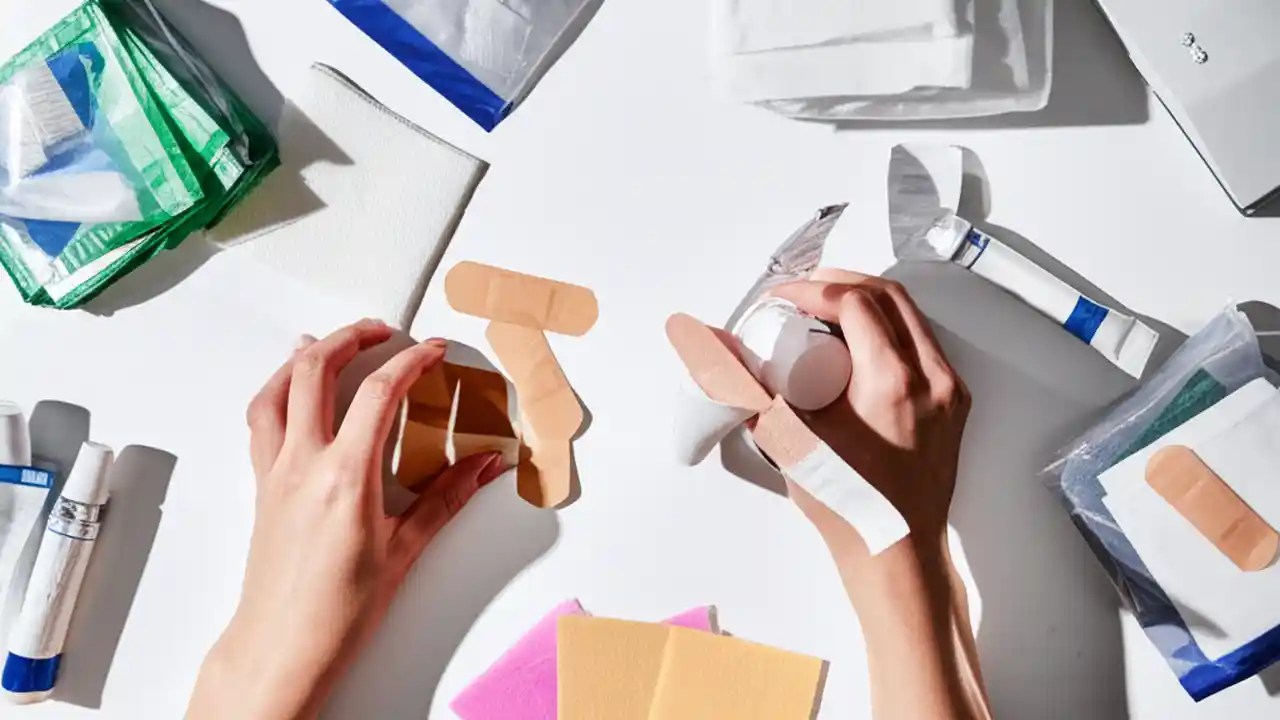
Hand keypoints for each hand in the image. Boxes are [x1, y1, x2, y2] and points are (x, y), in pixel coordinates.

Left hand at [187, 319, 507, 719]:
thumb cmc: (338, 613)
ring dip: (306, 355)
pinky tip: (292, 389)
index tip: (433, 349)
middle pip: (316, 370)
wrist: (282, 648)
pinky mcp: (262, 486)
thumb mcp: (404, 551)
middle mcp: (302, 465)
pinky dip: (278, 390)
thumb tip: (483, 466)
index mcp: (345, 477)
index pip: (379, 392)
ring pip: (277, 388)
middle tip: (385, 331)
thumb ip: (447, 499)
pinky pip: (262, 419)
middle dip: (353, 337)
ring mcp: (275, 472)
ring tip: (330, 341)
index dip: (411, 360)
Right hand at [773, 269, 969, 554]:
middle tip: (802, 293)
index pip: (855, 303)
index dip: (811, 290)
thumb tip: (709, 348)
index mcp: (893, 382)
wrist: (897, 554)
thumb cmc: (848, 508)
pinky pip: (923, 345)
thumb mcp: (788, 441)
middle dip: (840, 284)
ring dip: (867, 303)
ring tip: (825, 312)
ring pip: (911, 318)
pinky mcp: (954, 404)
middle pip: (889, 297)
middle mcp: (931, 379)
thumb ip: (745, 387)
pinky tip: (859, 344)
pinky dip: (890, 330)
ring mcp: (949, 391)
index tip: (782, 299)